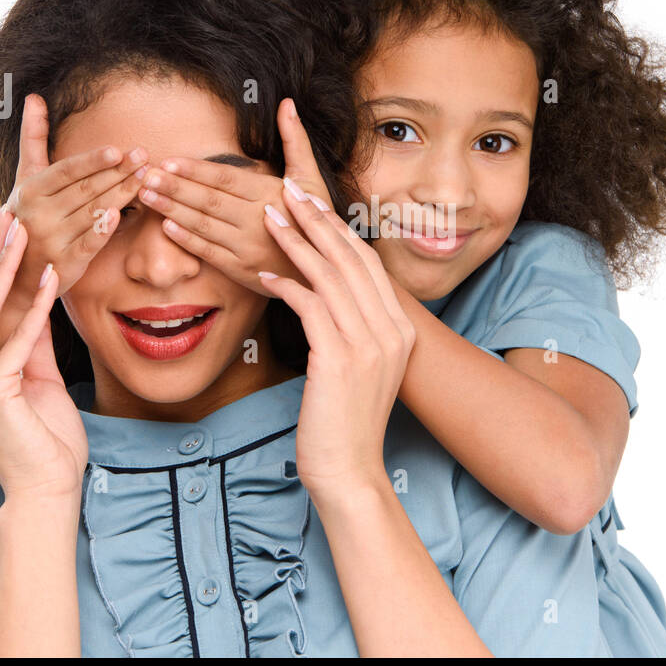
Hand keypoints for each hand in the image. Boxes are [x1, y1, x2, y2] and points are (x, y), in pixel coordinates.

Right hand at [0, 208, 86, 501]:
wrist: (48, 491)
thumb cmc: (47, 441)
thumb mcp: (39, 379)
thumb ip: (33, 343)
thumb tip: (38, 301)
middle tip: (8, 215)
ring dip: (4, 268)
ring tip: (22, 231)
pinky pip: (16, 341)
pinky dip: (36, 307)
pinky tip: (53, 277)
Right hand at [1, 92, 148, 306]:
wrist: (16, 268)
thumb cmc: (27, 214)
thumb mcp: (26, 177)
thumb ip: (33, 139)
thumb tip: (34, 97)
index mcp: (30, 190)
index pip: (66, 171)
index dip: (92, 161)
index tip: (118, 149)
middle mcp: (39, 213)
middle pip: (85, 189)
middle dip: (117, 172)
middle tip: (144, 157)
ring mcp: (52, 239)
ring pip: (93, 212)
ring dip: (121, 195)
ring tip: (146, 179)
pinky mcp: (66, 262)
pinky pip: (89, 243)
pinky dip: (103, 230)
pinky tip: (120, 216)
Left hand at [139, 98, 331, 293]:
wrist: (323, 268)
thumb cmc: (314, 218)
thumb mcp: (311, 178)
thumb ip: (295, 141)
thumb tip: (287, 104)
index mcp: (271, 194)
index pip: (226, 179)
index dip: (195, 170)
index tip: (169, 160)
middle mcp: (257, 221)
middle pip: (208, 201)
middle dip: (174, 187)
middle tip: (146, 174)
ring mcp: (247, 248)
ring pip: (203, 225)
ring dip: (171, 210)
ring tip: (146, 195)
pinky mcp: (241, 270)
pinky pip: (208, 252)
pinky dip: (186, 240)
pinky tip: (165, 227)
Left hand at [256, 178, 415, 493]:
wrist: (349, 473)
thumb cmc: (344, 425)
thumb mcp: (359, 371)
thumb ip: (352, 333)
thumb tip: (324, 300)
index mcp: (399, 331)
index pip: (368, 265)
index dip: (339, 230)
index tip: (313, 204)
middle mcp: (391, 332)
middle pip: (352, 260)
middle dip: (318, 221)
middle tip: (289, 191)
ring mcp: (369, 345)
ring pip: (330, 276)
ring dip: (297, 242)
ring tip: (270, 216)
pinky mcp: (340, 360)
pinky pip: (311, 307)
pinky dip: (288, 285)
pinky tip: (266, 274)